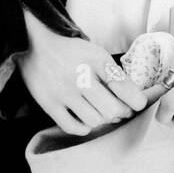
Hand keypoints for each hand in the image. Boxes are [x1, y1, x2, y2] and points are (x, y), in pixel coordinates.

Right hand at [15, 8, 147, 135]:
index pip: (123, 86)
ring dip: (103, 120)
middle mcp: (80, 76)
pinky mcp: (49, 103)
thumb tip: (133, 97)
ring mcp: (63, 92)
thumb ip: (113, 72)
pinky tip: (86, 120)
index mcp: (95, 60)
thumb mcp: (96, 52)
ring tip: (103, 113)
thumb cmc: (71, 51)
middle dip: (122, 112)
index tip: (138, 104)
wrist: (35, 44)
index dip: (137, 100)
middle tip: (122, 110)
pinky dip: (83, 128)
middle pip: (112, 109)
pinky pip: (71, 126)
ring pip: (95, 120)